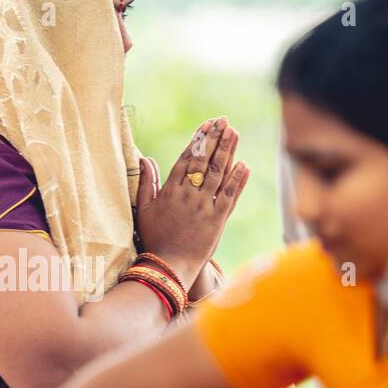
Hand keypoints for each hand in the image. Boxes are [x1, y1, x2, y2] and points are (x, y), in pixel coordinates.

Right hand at [135, 117, 249, 288]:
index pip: (186, 159)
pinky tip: (244, 165)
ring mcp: (203, 207)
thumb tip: (145, 158)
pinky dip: (237, 180)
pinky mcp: (217, 220)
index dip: (197, 140)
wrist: (169, 266)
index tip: (206, 125)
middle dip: (214, 139)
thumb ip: (146, 182)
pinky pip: (229, 196)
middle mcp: (188, 196)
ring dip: (227, 152)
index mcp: (170, 191)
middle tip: (223, 121)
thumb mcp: (144, 209)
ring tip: (234, 133)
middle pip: (204, 161)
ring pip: (218, 174)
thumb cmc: (154, 238)